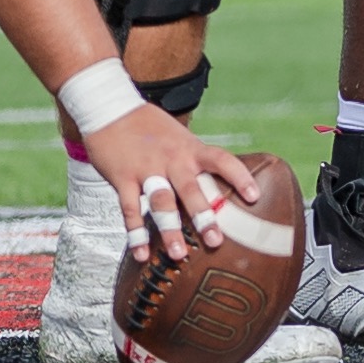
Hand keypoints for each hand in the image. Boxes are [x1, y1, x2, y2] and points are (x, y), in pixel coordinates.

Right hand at [80, 103, 259, 263]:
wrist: (109, 107)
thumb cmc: (149, 127)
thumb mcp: (178, 137)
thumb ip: (195, 161)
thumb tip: (219, 186)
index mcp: (189, 148)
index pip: (221, 160)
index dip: (239, 177)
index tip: (254, 197)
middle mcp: (171, 159)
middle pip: (191, 188)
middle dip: (203, 215)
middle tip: (215, 241)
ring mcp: (146, 169)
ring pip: (161, 202)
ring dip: (170, 229)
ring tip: (178, 254)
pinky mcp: (122, 178)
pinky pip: (130, 209)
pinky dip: (135, 234)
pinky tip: (142, 254)